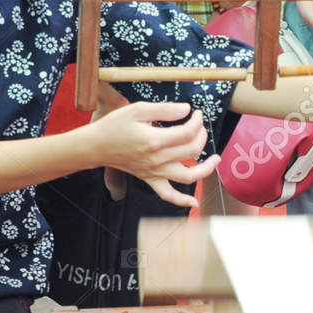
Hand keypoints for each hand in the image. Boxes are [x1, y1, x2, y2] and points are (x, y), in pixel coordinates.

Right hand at [88, 99, 218, 206]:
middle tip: (198, 126)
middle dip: (201, 135)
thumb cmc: (115, 126)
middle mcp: (158, 159)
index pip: (188, 132)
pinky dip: (182, 201)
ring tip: (216, 159)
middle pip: (192, 151)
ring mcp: (155, 172)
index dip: (197, 121)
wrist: (96, 146)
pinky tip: (194, 203)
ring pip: (188, 177)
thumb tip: (187, 110)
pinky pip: (168, 195)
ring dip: (206, 168)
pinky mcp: (150, 179)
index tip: (196, 113)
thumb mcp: (138, 109)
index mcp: (155, 140)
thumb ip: (165, 109)